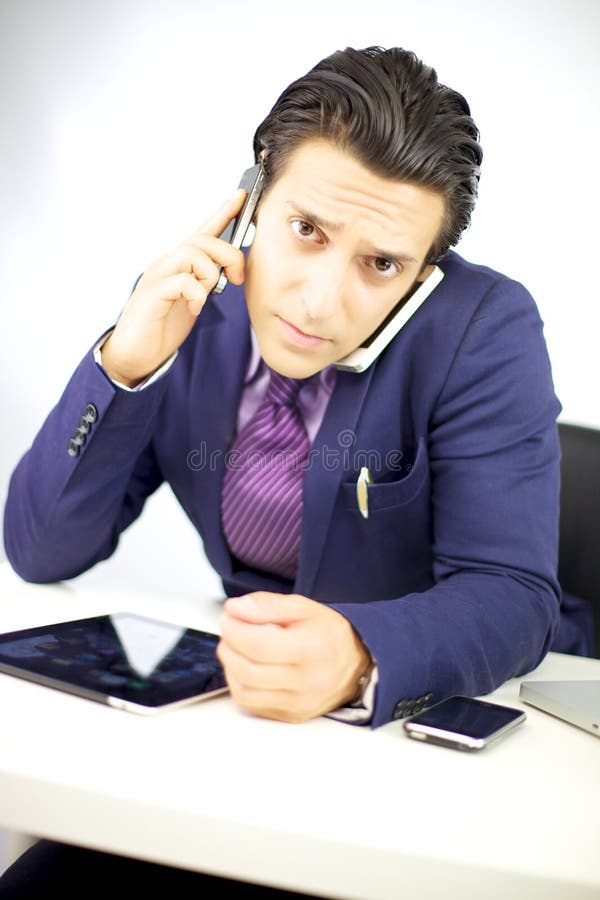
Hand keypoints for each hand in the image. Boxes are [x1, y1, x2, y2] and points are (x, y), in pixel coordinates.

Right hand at [101, 190, 246, 386]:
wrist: (135, 354)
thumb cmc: (162, 325)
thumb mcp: (193, 300)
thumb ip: (207, 282)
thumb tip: (230, 271)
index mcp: (179, 264)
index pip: (202, 231)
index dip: (222, 212)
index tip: (241, 195)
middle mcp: (167, 264)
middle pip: (204, 240)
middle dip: (229, 255)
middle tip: (236, 278)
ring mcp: (157, 277)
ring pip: (193, 254)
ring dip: (209, 275)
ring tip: (205, 296)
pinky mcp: (152, 294)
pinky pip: (182, 281)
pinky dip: (196, 295)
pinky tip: (194, 308)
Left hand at [217, 592, 371, 723]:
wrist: (356, 663)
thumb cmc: (329, 633)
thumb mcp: (302, 607)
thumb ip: (267, 605)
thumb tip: (235, 609)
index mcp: (313, 649)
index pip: (258, 645)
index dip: (234, 630)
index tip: (229, 617)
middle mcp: (308, 682)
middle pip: (247, 670)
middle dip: (229, 647)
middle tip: (231, 631)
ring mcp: (300, 703)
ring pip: (244, 691)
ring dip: (231, 667)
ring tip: (239, 649)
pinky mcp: (291, 716)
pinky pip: (251, 704)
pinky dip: (241, 684)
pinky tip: (247, 668)